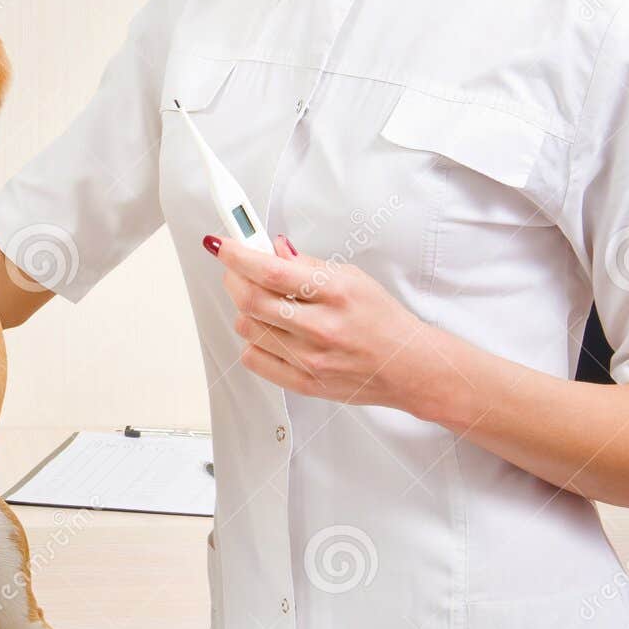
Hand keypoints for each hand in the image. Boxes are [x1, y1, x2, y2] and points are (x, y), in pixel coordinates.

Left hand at [205, 232, 443, 411]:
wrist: (407, 365)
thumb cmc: (382, 320)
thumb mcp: (352, 277)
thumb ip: (308, 265)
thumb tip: (272, 249)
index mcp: (335, 293)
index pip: (271, 271)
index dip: (238, 255)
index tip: (221, 245)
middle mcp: (322, 328)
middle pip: (252, 300)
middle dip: (234, 278)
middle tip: (236, 270)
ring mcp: (311, 359)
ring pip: (248, 328)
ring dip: (244, 309)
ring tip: (263, 302)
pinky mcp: (304, 383)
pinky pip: (253, 359)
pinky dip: (252, 341)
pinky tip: (268, 331)